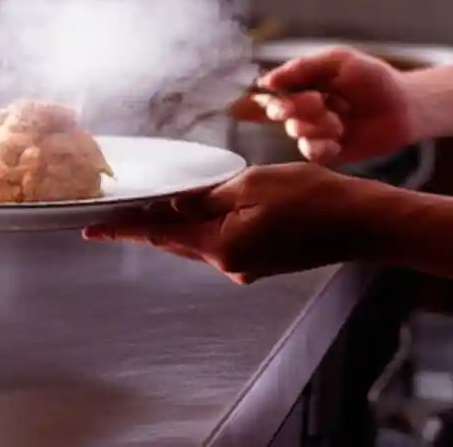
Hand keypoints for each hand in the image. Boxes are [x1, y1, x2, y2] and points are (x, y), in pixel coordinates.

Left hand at [83, 163, 376, 283]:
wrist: (361, 223)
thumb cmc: (314, 197)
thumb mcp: (253, 185)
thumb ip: (207, 198)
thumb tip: (172, 207)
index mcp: (222, 245)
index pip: (159, 234)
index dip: (124, 229)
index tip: (92, 229)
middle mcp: (229, 264)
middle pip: (176, 241)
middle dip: (149, 225)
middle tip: (117, 211)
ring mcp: (246, 267)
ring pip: (199, 243)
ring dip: (180, 225)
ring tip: (158, 205)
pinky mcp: (261, 262)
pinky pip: (222, 244)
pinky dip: (208, 228)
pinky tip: (207, 209)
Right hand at [253, 48, 415, 164]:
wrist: (405, 107)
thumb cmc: (375, 79)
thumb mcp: (339, 61)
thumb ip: (303, 67)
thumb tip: (266, 81)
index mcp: (305, 85)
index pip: (274, 91)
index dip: (270, 94)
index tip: (276, 93)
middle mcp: (306, 109)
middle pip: (280, 111)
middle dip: (295, 106)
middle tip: (318, 101)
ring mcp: (317, 132)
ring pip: (296, 131)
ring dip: (318, 125)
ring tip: (341, 121)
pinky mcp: (329, 152)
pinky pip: (310, 153)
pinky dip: (322, 146)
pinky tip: (339, 139)